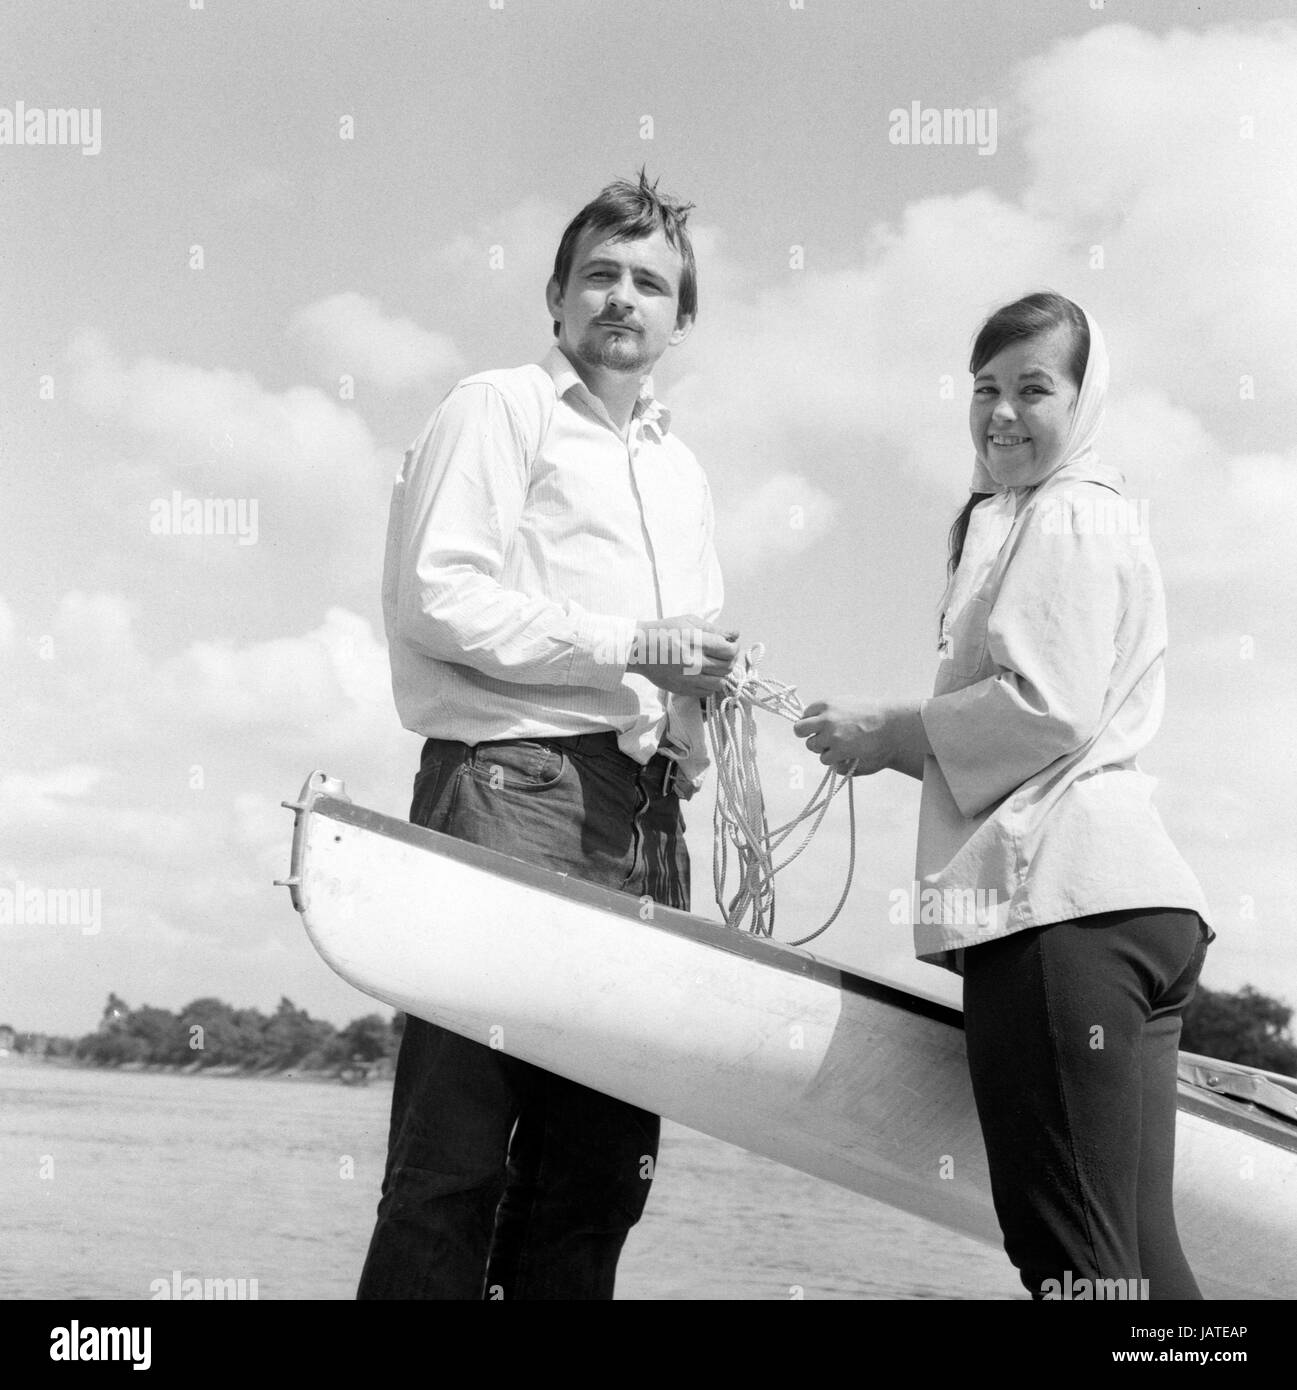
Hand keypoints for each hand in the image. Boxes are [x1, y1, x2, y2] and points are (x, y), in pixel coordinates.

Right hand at [630, 615, 738, 696]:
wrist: (639, 649)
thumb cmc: (664, 631)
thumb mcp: (689, 621)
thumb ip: (714, 628)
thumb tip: (736, 634)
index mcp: (697, 642)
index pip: (729, 650)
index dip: (735, 647)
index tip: (731, 645)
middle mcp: (694, 662)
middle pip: (727, 667)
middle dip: (730, 660)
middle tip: (724, 654)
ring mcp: (688, 678)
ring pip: (720, 682)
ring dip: (722, 674)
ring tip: (715, 666)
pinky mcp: (683, 689)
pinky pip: (707, 692)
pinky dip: (710, 684)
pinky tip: (704, 675)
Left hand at [793, 699, 929, 778]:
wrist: (894, 727)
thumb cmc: (875, 716)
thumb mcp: (849, 704)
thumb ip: (831, 712)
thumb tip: (816, 723)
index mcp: (827, 704)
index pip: (805, 715)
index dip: (812, 723)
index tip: (820, 728)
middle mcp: (825, 719)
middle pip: (799, 730)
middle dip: (810, 736)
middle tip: (824, 741)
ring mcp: (830, 737)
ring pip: (814, 748)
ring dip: (826, 750)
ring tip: (845, 748)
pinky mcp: (838, 753)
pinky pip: (827, 761)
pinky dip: (837, 761)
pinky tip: (851, 756)